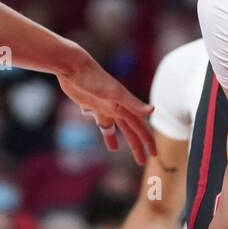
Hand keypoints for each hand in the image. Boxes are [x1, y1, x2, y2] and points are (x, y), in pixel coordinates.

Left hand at [56, 51, 156, 165]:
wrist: (73, 67)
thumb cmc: (94, 79)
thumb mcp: (114, 93)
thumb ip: (133, 103)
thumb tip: (152, 111)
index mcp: (123, 106)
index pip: (139, 127)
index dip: (147, 141)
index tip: (154, 155)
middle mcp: (116, 107)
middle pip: (128, 130)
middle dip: (135, 145)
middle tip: (141, 162)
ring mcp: (102, 105)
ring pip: (111, 126)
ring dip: (113, 137)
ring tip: (114, 150)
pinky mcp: (90, 103)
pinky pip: (96, 118)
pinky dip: (98, 124)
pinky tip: (95, 125)